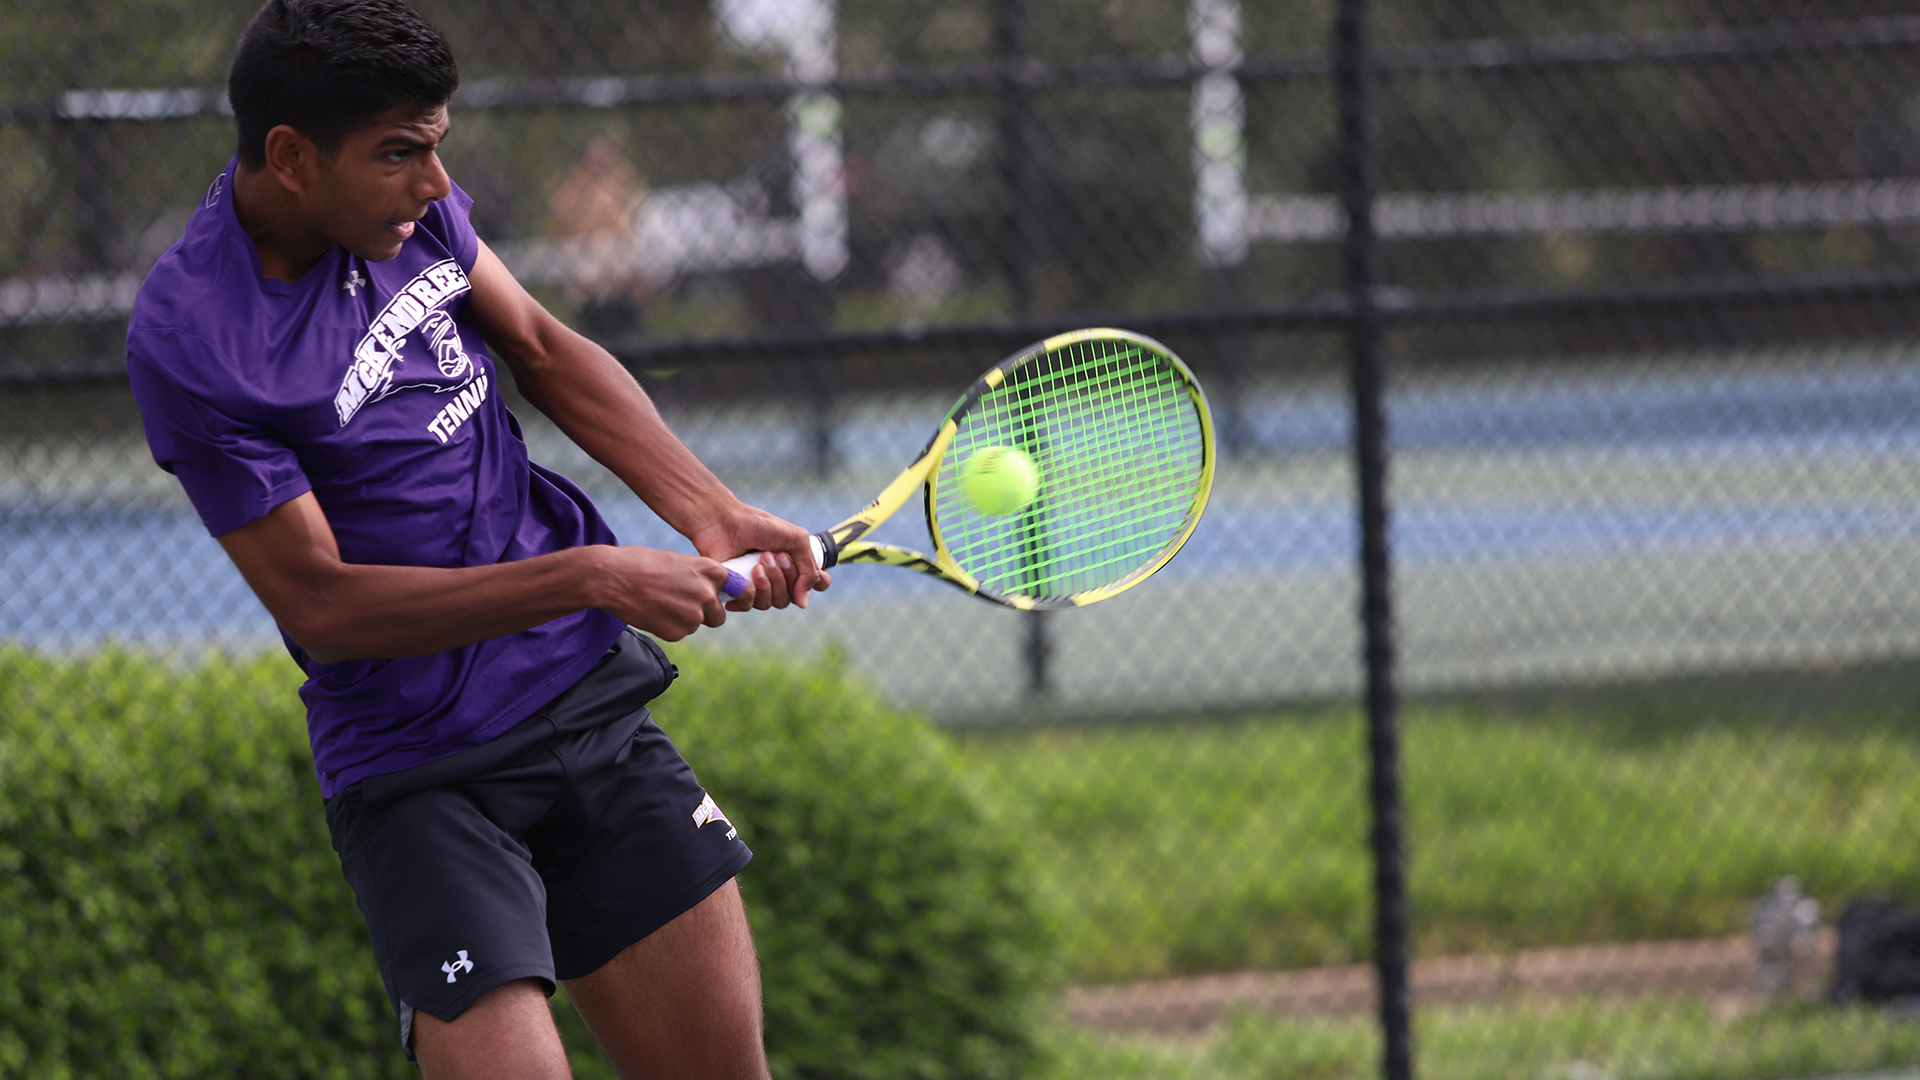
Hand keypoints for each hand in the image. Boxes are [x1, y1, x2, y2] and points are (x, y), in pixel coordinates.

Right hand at [596, 545, 733, 640]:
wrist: (613, 578)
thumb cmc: (642, 563)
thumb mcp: (679, 561)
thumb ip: (700, 577)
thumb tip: (712, 592)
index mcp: (711, 572)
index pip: (738, 589)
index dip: (730, 596)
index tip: (723, 599)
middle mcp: (708, 594)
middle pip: (718, 615)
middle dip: (704, 613)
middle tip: (681, 603)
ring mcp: (693, 616)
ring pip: (697, 625)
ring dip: (684, 619)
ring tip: (660, 603)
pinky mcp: (677, 632)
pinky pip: (679, 633)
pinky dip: (668, 627)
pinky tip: (652, 611)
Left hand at [687, 504, 830, 611]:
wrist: (722, 523)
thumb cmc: (757, 525)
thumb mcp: (795, 538)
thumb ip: (809, 568)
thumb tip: (804, 603)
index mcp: (795, 561)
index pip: (816, 584)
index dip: (815, 584)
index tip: (809, 575)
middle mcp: (780, 577)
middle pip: (794, 596)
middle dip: (786, 576)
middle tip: (772, 554)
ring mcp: (760, 585)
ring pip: (775, 602)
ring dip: (770, 582)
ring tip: (757, 562)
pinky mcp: (740, 590)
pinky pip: (752, 605)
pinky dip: (752, 591)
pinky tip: (746, 574)